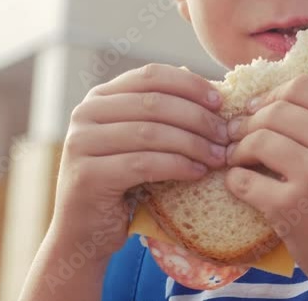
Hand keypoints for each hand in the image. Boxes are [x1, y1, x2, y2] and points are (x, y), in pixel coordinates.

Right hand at [48, 63, 229, 262]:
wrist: (85, 232)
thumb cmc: (123, 184)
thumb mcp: (140, 141)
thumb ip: (164, 115)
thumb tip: (217, 93)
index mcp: (100, 97)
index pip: (151, 75)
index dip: (190, 84)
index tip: (220, 102)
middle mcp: (85, 113)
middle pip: (154, 103)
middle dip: (197, 118)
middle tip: (226, 135)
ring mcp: (81, 143)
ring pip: (151, 132)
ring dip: (193, 143)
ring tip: (218, 156)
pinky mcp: (87, 175)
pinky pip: (143, 164)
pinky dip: (177, 166)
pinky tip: (198, 172)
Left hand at [223, 74, 307, 287]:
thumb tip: (269, 102)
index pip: (301, 86)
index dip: (271, 95)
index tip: (256, 110)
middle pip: (275, 111)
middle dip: (247, 122)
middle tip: (236, 137)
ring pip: (257, 140)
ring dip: (237, 150)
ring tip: (237, 160)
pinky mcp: (290, 207)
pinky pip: (244, 181)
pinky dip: (235, 181)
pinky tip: (240, 185)